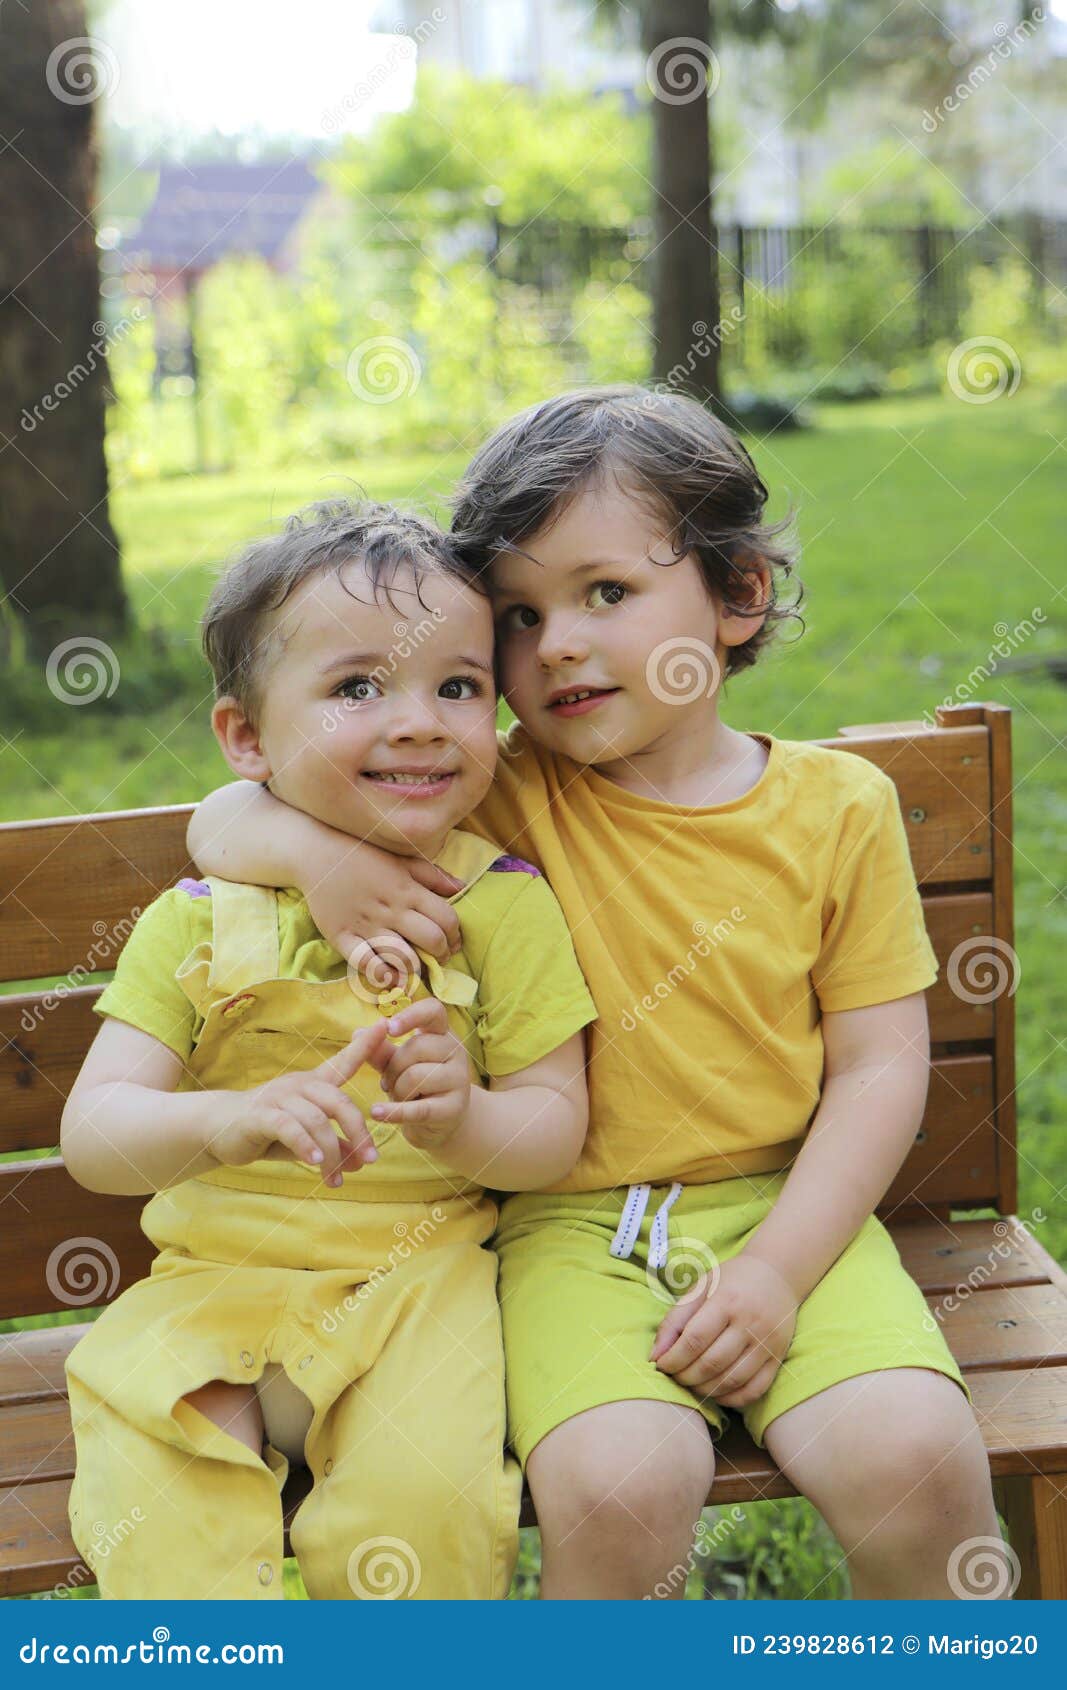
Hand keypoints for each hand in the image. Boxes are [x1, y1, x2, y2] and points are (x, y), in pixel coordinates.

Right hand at [204, 1024, 386, 1187]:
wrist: (217, 1129)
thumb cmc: (266, 1131)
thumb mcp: (306, 1140)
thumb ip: (334, 1147)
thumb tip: (361, 1162)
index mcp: (312, 1084)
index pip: (342, 1061)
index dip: (364, 1045)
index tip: (384, 1026)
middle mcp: (298, 1085)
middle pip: (339, 1102)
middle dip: (359, 1132)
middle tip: (371, 1158)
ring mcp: (278, 1098)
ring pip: (317, 1122)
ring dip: (331, 1154)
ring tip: (335, 1179)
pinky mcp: (260, 1115)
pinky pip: (290, 1128)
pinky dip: (305, 1146)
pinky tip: (315, 1164)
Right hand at [303, 843, 463, 985]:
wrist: (316, 852)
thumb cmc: (364, 856)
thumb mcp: (403, 859)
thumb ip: (433, 875)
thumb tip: (462, 888)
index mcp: (408, 889)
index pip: (447, 919)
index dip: (456, 935)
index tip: (452, 941)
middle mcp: (391, 909)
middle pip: (431, 940)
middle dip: (442, 954)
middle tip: (439, 958)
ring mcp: (366, 925)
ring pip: (402, 956)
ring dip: (415, 966)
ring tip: (414, 966)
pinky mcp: (341, 936)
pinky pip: (365, 963)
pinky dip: (382, 975)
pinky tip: (390, 976)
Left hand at [365, 998, 471, 1152]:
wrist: (443, 1119)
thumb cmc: (418, 1083)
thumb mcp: (398, 1063)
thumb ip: (380, 1050)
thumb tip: (358, 1033)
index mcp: (442, 1033)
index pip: (434, 1010)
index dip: (411, 1015)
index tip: (389, 1027)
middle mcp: (456, 1051)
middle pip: (416, 1047)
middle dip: (393, 1067)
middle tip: (388, 1083)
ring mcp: (459, 1079)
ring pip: (415, 1076)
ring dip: (397, 1090)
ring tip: (399, 1097)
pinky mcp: (454, 1108)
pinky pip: (419, 1108)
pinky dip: (394, 1112)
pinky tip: (376, 1113)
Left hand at [649, 1252, 799, 1407]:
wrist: (777, 1274)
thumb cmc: (731, 1281)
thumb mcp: (700, 1288)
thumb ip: (675, 1320)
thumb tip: (655, 1356)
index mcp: (727, 1300)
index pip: (694, 1339)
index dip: (673, 1359)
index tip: (661, 1365)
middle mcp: (750, 1323)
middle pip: (712, 1363)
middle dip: (686, 1377)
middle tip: (674, 1377)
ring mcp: (768, 1343)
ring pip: (732, 1380)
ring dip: (705, 1390)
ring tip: (691, 1384)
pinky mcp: (778, 1358)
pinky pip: (754, 1390)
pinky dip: (732, 1399)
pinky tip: (716, 1393)